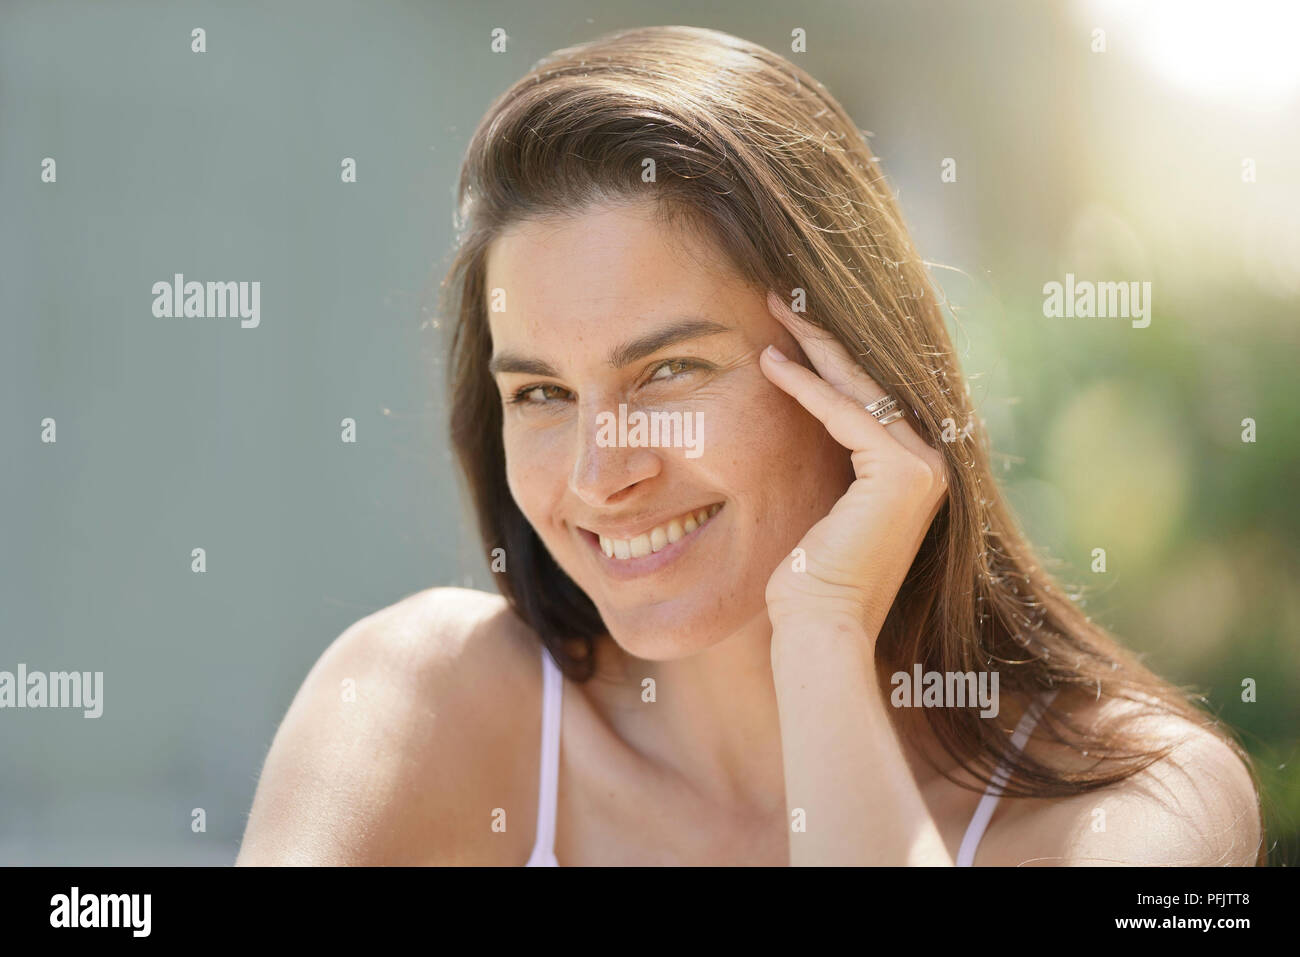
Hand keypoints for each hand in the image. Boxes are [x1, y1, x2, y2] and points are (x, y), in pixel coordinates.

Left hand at [758, 291, 948, 640]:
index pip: (870, 397)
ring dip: (813, 346)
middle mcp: (934, 463)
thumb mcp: (827, 503)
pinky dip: (803, 387)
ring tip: (773, 311)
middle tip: (783, 299)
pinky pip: (843, 415)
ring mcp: (925, 467)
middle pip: (869, 382)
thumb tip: (813, 418)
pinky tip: (769, 362)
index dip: (830, 357)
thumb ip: (836, 460)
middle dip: (823, 337)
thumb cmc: (812, 578)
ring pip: (858, 389)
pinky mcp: (903, 473)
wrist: (822, 625)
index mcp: (919, 469)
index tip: (791, 327)